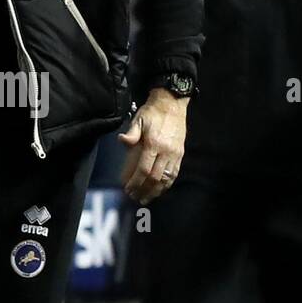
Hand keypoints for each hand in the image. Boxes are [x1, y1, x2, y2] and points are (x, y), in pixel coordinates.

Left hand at [118, 88, 188, 203]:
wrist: (172, 104)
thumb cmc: (153, 112)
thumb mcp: (139, 119)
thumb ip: (132, 133)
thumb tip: (121, 140)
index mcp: (154, 143)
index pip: (144, 170)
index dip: (136, 182)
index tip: (128, 189)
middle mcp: (166, 151)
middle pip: (155, 178)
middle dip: (144, 190)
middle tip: (135, 198)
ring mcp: (175, 154)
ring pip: (166, 178)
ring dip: (156, 191)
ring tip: (146, 198)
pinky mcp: (180, 154)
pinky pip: (174, 173)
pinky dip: (167, 184)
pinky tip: (160, 190)